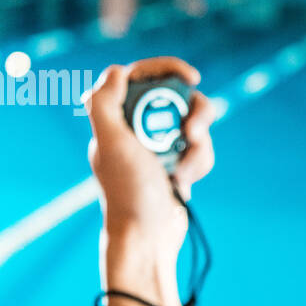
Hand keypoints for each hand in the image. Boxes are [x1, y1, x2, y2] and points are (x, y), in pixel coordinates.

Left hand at [84, 56, 217, 256]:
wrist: (148, 236)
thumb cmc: (129, 193)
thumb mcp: (111, 144)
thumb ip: (104, 103)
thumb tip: (117, 71)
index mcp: (116, 117)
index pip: (143, 76)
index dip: (170, 68)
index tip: (193, 77)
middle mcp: (137, 127)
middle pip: (178, 97)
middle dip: (195, 115)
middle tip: (193, 133)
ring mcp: (160, 146)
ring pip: (195, 124)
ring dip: (198, 147)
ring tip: (186, 171)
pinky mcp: (178, 163)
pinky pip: (201, 149)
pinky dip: (200, 162)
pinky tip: (186, 181)